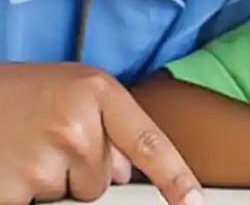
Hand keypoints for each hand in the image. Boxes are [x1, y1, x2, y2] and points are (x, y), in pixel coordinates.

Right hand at [0, 63, 201, 203]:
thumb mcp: (72, 91)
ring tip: (24, 147)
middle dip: (81, 168)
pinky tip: (9, 164)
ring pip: (74, 194)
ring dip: (52, 180)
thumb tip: (128, 172)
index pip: (150, 141)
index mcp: (97, 91)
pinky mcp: (16, 186)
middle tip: (45, 139)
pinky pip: (40, 203)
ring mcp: (45, 156)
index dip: (176, 177)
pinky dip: (24, 191)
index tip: (195, 201)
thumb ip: (109, 125)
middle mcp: (78, 123)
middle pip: (105, 178)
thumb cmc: (18, 93)